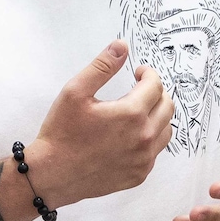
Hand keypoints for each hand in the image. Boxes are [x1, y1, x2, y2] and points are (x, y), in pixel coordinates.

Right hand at [26, 41, 173, 207]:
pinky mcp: (139, 174)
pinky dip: (149, 139)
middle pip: (167, 106)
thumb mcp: (75, 92)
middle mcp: (144, 137)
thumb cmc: (61, 134)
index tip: (138, 72)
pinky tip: (130, 136)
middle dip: (156, 92)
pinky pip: (155, 152)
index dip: (148, 74)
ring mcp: (144, 159)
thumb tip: (122, 46)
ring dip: (157, 116)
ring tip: (137, 113)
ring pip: (166, 130)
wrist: (52, 174)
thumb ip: (101, 67)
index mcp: (131, 113)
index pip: (155, 85)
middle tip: (139, 90)